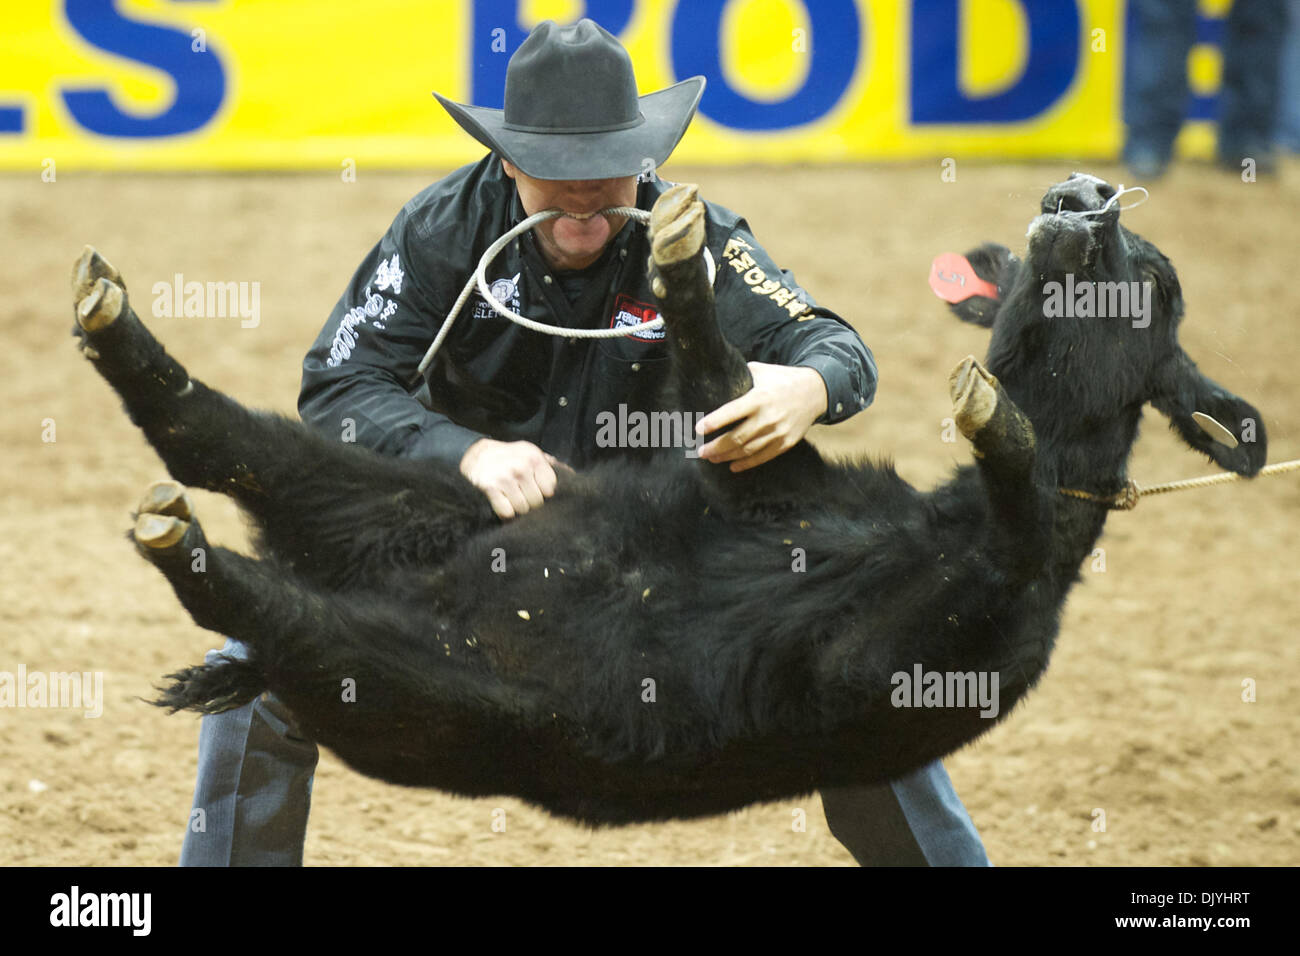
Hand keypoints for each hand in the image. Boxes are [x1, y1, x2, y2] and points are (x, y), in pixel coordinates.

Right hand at [460, 438, 569, 519]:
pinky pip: (506, 512)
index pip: (550, 489)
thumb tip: (571, 475)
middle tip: (520, 496)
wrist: (474, 455)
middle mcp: (522, 467)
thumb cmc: (508, 457)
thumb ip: (550, 464)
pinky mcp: (490, 487)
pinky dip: (505, 513)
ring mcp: (506, 477)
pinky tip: (501, 503)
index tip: (535, 491)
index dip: (543, 494)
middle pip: (537, 502)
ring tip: (511, 499)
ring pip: (522, 509)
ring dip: (517, 509)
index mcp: (535, 458)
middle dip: (530, 503)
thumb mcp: (529, 453)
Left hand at [695, 363, 827, 471]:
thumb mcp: (762, 371)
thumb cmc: (783, 379)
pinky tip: (732, 466)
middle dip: (715, 447)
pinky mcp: (786, 443)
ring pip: (747, 450)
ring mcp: (778, 432)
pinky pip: (763, 457)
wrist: (816, 392)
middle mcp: (768, 417)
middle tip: (700, 451)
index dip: (713, 422)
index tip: (698, 429)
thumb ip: (741, 375)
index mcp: (759, 398)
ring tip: (711, 457)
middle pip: (737, 438)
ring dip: (726, 456)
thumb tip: (716, 375)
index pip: (732, 412)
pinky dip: (746, 463)